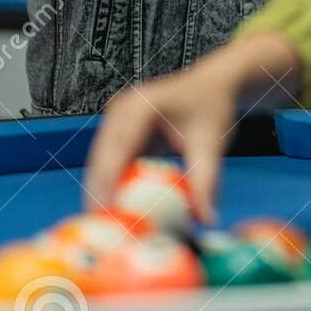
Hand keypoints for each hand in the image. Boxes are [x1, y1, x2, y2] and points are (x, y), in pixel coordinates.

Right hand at [82, 33, 302, 224]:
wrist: (213, 85)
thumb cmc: (212, 107)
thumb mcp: (211, 144)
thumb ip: (206, 181)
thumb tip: (206, 219)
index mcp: (141, 105)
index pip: (117, 147)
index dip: (106, 180)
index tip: (105, 209)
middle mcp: (122, 110)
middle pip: (101, 156)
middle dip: (97, 191)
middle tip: (100, 226)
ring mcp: (117, 119)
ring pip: (101, 161)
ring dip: (101, 190)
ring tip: (103, 224)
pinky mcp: (120, 131)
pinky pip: (112, 160)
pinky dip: (113, 183)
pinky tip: (116, 209)